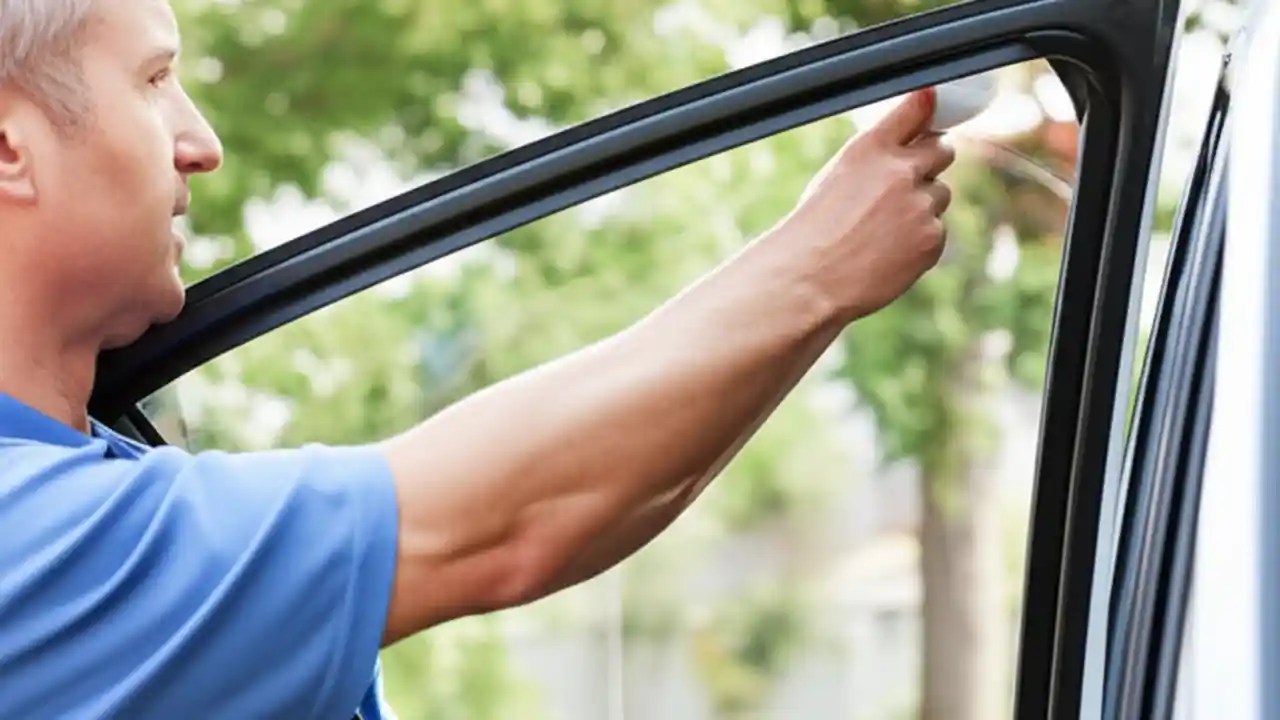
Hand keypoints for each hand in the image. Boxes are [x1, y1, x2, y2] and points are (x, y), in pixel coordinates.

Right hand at [773, 88, 954, 321]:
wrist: (809, 278)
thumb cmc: (814, 231)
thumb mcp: (836, 176)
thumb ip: (877, 158)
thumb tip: (913, 152)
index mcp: (870, 148)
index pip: (917, 109)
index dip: (929, 108)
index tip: (933, 107)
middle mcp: (901, 170)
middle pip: (942, 150)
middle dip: (930, 162)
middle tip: (907, 185)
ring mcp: (920, 204)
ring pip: (940, 194)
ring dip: (922, 206)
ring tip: (884, 229)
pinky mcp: (932, 237)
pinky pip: (938, 229)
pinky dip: (920, 239)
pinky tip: (889, 251)